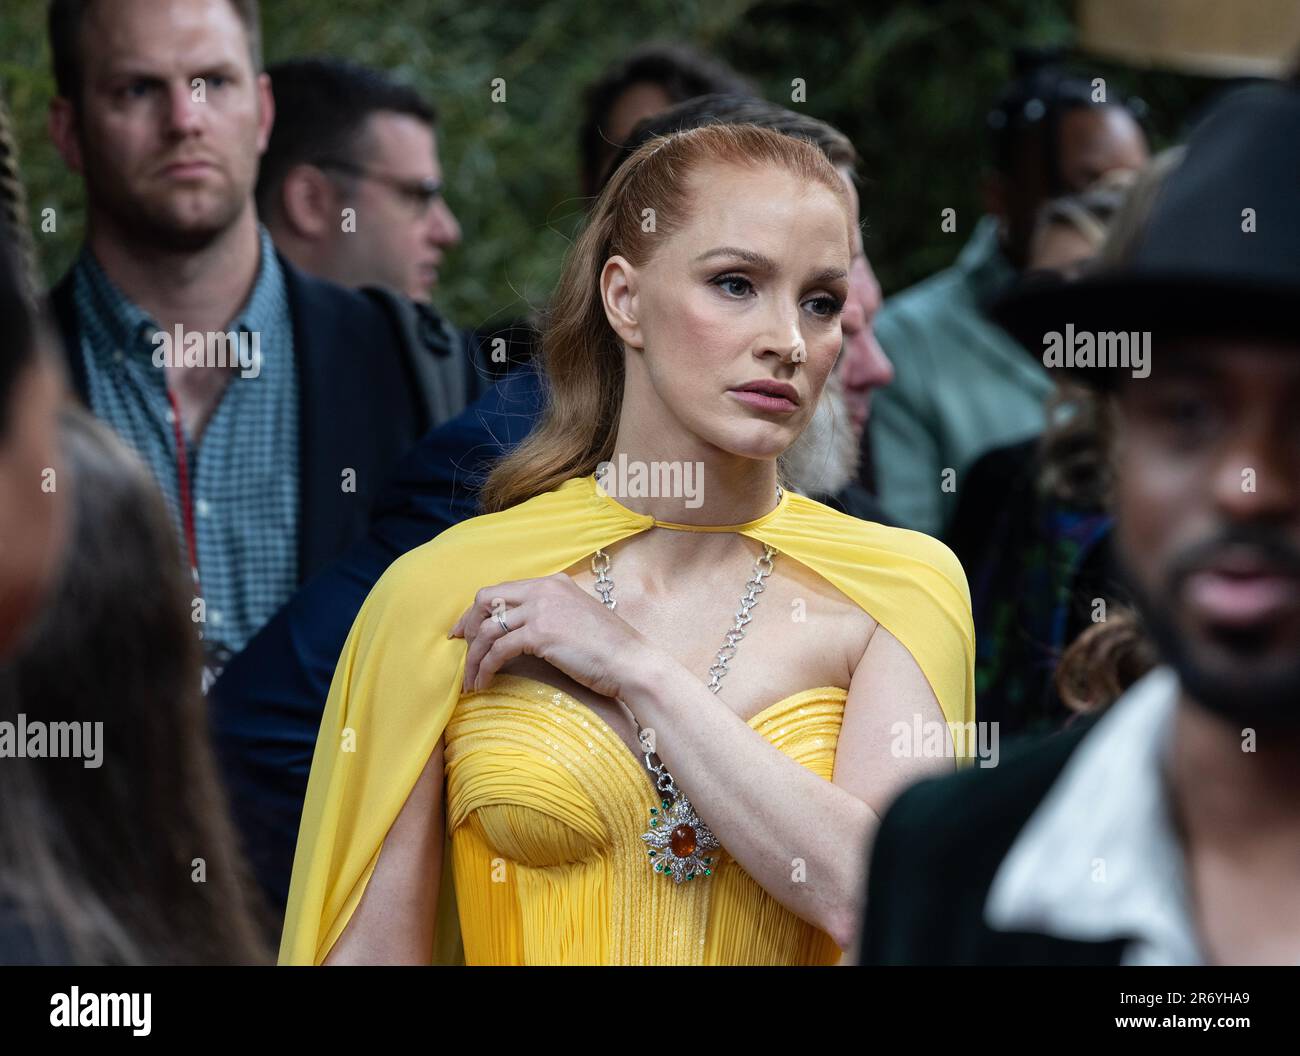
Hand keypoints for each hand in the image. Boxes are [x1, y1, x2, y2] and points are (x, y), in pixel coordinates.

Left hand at [448, 573, 657, 700]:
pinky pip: (498, 650)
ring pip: (488, 629)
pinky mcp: (540, 634)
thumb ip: (551, 615)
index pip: (502, 590)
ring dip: (474, 656)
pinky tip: (484, 683)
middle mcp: (544, 589)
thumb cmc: (609, 649)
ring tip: (471, 679)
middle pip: (486, 599)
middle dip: (469, 626)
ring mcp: (541, 609)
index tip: (466, 632)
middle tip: (462, 650)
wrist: (631, 662)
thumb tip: (520, 631)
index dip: (478, 612)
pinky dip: (485, 668)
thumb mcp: (577, 618)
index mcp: (553, 582)